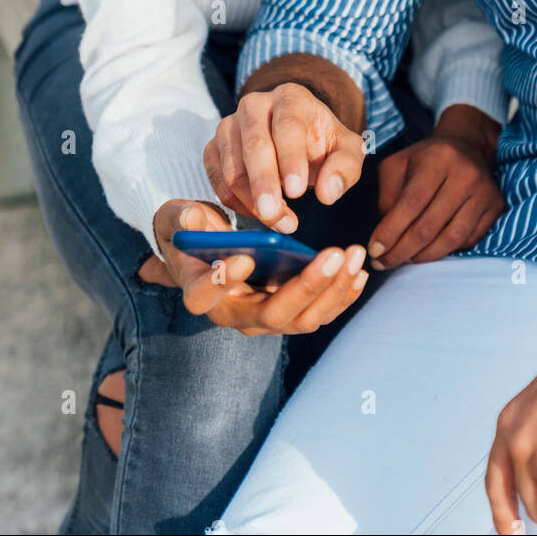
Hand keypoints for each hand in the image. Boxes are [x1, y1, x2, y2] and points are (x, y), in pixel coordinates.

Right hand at [153, 199, 367, 333]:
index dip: (223, 280)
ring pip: (304, 318)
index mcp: (201, 291)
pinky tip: (359, 272)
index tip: (245, 257)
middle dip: (307, 286)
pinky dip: (342, 295)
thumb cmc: (191, 235)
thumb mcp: (177, 220)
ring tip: (353, 255)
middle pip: (274, 314)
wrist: (207, 254)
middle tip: (333, 253)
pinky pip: (319, 312)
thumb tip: (192, 217)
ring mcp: (265, 318)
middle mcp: (235, 314)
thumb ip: (180, 217)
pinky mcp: (290, 312)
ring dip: (334, 289)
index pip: (205, 297)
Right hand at [203, 83, 365, 234]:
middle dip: (264, 182)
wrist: (298, 139)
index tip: (297, 192)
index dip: (290, 158)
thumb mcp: (346, 151)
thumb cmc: (322, 144)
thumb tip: (327, 193)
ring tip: (277, 221)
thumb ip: (344, 169)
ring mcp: (229, 125)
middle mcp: (255, 105)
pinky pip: (216, 179)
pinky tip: (257, 215)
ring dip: (251, 200)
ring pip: (231, 166)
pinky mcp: (213, 147)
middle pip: (254, 144)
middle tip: (274, 213)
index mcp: (290, 97)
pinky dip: (234, 202)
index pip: (287, 124)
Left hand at [368, 104, 503, 267]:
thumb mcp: (398, 164)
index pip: (411, 203)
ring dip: (424, 256)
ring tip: (405, 260)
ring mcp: (484, 191)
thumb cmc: (426, 159)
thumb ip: (386, 194)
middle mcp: (466, 174)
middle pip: (430, 225)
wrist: (468, 146)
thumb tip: (385, 232)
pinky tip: (429, 251)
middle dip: (402, 250)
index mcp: (439, 157)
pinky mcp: (496, 206)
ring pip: (451, 238)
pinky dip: (447, 251)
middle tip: (383, 262)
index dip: (390, 231)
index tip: (374, 250)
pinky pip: (469, 240)